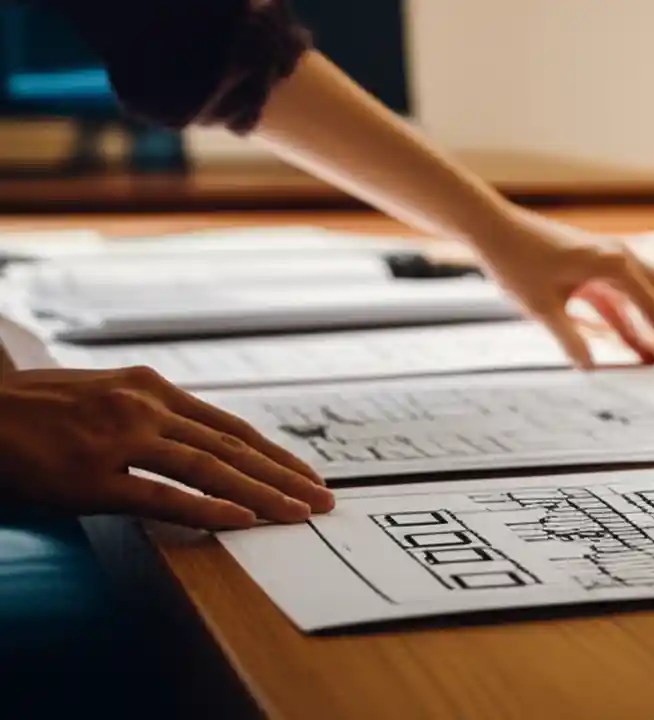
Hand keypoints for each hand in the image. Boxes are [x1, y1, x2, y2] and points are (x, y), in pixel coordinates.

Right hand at [0, 367, 332, 529]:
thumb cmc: (34, 409)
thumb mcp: (102, 395)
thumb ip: (151, 414)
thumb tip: (198, 441)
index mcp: (151, 388)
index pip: (231, 426)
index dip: (274, 453)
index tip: (307, 474)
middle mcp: (145, 406)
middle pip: (233, 446)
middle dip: (284, 475)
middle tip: (323, 499)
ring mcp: (120, 439)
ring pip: (211, 468)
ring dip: (264, 493)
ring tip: (300, 513)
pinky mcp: (92, 475)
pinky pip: (162, 494)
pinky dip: (208, 508)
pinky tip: (243, 520)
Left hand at [474, 207, 653, 372]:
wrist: (495, 229)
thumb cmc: (517, 262)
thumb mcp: (540, 306)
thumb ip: (569, 338)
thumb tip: (590, 368)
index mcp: (614, 264)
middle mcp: (620, 258)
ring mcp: (610, 261)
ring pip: (652, 296)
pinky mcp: (597, 269)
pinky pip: (626, 300)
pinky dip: (637, 323)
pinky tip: (642, 350)